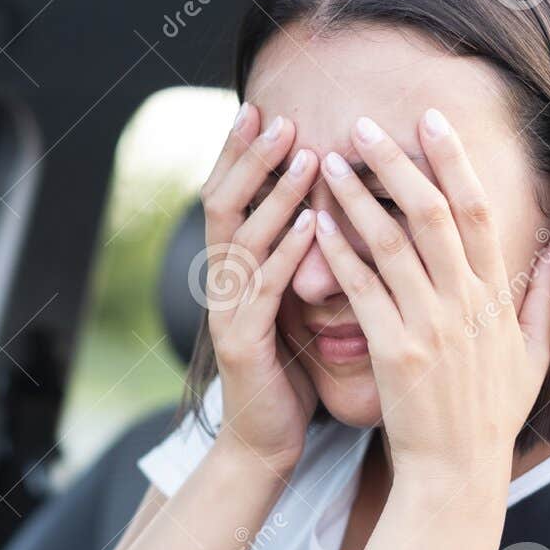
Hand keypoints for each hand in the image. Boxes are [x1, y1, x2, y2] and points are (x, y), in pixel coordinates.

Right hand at [198, 103, 319, 474]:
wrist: (266, 441)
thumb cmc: (288, 372)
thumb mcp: (292, 305)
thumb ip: (297, 260)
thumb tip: (327, 205)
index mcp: (234, 271)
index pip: (229, 196)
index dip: (240, 153)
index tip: (264, 108)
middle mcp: (222, 283)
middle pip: (223, 204)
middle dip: (249, 158)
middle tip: (278, 116)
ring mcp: (227, 312)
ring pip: (242, 239)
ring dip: (274, 194)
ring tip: (305, 154)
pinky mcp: (242, 344)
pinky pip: (264, 289)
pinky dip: (287, 253)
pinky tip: (310, 225)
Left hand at [312, 109, 549, 486]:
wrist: (458, 472)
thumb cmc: (492, 416)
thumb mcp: (534, 354)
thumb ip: (544, 294)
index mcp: (497, 296)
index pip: (479, 211)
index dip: (455, 160)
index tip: (432, 121)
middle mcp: (465, 302)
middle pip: (431, 214)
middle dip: (397, 162)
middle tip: (365, 125)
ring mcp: (429, 325)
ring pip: (389, 243)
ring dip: (358, 197)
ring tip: (330, 161)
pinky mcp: (394, 351)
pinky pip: (361, 290)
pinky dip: (338, 253)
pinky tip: (316, 223)